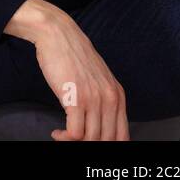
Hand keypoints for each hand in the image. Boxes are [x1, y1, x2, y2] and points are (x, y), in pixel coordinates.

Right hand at [5, 0, 128, 140]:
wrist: (58, 34)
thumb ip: (103, 97)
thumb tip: (99, 122)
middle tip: (74, 140)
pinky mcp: (75, 99)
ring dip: (73, 141)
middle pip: (107, 140)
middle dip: (89, 144)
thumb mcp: (97, 77)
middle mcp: (110, 99)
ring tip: (62, 136)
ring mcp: (94, 99)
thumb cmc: (72, 54)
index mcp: (118, 95)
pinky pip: (75, 133)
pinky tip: (57, 132)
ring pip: (91, 139)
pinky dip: (65, 137)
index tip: (90, 142)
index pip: (122, 135)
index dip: (107, 144)